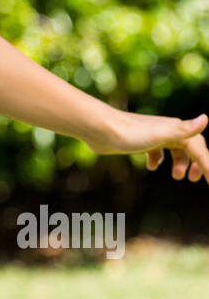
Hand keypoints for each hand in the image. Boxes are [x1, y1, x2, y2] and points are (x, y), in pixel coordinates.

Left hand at [92, 110, 208, 181]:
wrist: (100, 130)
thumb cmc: (129, 134)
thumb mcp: (160, 135)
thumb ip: (183, 130)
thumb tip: (206, 119)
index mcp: (175, 129)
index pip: (199, 149)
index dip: (207, 165)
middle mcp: (167, 130)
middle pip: (191, 147)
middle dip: (198, 163)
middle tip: (195, 179)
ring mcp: (153, 135)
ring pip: (175, 149)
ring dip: (179, 163)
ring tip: (175, 177)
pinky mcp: (140, 141)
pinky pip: (156, 150)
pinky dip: (158, 159)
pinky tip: (151, 166)